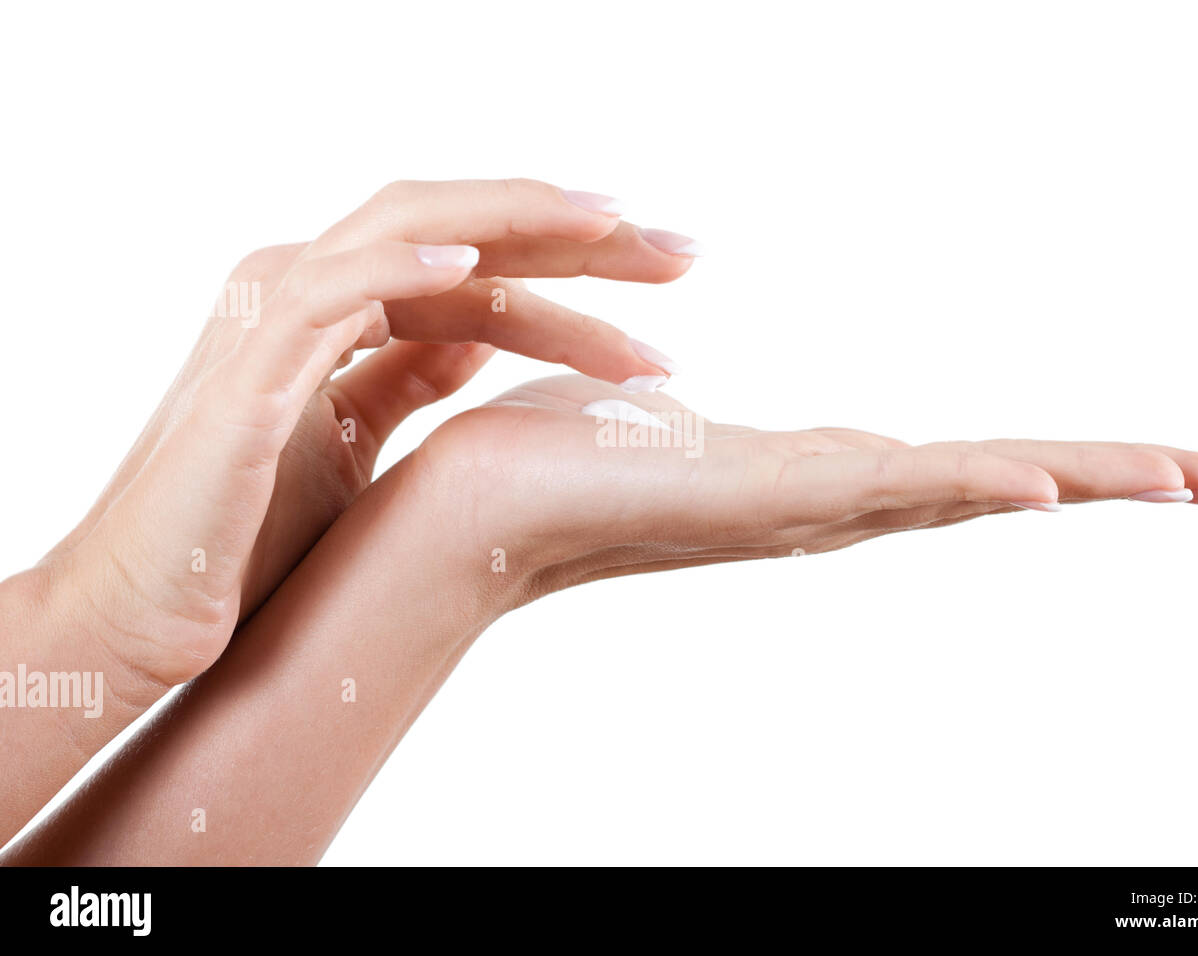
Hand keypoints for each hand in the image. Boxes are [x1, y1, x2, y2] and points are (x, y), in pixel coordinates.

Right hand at [33, 181, 696, 688]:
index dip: (577, 269)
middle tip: (685, 251)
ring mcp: (277, 316)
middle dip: (581, 237)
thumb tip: (487, 330)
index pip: (481, 270)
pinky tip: (481, 264)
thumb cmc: (251, 538)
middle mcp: (315, 291)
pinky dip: (404, 267)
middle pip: (467, 235)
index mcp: (347, 313)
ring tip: (621, 234)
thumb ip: (410, 373)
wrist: (143, 612)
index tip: (670, 282)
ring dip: (522, 231)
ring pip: (417, 236)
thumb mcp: (354, 440)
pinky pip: (334, 292)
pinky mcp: (249, 366)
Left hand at [405, 375, 1197, 612]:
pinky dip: (968, 487)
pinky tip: (1043, 486)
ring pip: (961, 487)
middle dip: (1095, 478)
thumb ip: (691, 424)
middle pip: (980, 484)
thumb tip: (692, 405)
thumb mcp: (641, 424)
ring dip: (1076, 480)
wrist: (461, 506)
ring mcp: (797, 512)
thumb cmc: (539, 463)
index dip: (1029, 464)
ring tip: (1185, 476)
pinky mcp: (760, 507)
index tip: (1110, 466)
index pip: (938, 466)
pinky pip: (884, 491)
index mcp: (794, 480)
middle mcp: (814, 506)